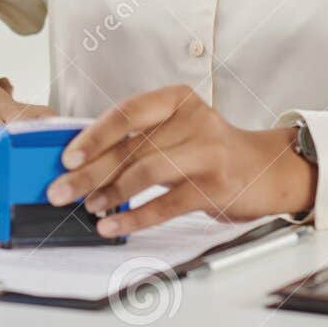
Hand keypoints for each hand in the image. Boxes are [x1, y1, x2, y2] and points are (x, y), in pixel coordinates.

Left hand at [46, 84, 315, 236]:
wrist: (266, 169)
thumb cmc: (210, 150)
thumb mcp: (177, 130)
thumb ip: (139, 138)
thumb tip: (83, 161)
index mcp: (176, 99)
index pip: (127, 112)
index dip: (94, 135)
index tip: (68, 158)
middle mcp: (194, 120)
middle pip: (131, 146)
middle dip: (90, 172)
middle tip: (61, 191)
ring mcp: (207, 152)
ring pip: (146, 173)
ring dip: (111, 194)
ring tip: (89, 207)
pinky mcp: (215, 186)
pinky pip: (165, 204)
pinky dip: (134, 218)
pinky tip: (112, 226)